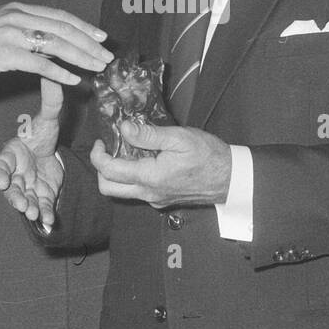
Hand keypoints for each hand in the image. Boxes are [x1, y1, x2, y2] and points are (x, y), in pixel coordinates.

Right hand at [0, 3, 111, 87]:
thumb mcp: (0, 27)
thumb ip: (25, 31)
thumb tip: (50, 42)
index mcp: (18, 9)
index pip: (60, 15)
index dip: (84, 26)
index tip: (101, 36)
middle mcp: (18, 18)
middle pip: (64, 29)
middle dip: (89, 44)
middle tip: (107, 57)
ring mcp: (12, 35)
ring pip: (57, 45)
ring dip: (82, 57)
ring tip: (97, 68)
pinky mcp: (6, 54)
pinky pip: (40, 64)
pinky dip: (60, 72)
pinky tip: (74, 80)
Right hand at [0, 79, 64, 232]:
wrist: (49, 152)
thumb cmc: (40, 134)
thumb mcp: (47, 118)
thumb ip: (50, 100)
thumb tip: (52, 74)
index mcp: (11, 155)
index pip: (0, 165)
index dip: (0, 173)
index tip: (3, 180)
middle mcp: (15, 174)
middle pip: (10, 188)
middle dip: (14, 196)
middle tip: (20, 203)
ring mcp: (26, 187)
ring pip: (23, 200)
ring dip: (27, 207)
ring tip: (32, 212)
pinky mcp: (40, 196)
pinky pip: (40, 207)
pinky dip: (43, 215)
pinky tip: (48, 222)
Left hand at [89, 121, 231, 207]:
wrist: (230, 179)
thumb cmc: (208, 156)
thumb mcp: (178, 137)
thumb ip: (148, 134)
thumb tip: (124, 128)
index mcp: (149, 177)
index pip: (109, 171)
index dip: (98, 155)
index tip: (102, 140)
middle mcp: (148, 193)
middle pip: (108, 188)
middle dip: (101, 168)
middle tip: (108, 148)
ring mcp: (155, 199)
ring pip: (122, 191)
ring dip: (117, 173)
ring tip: (127, 150)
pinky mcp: (162, 200)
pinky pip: (138, 191)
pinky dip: (133, 176)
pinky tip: (145, 159)